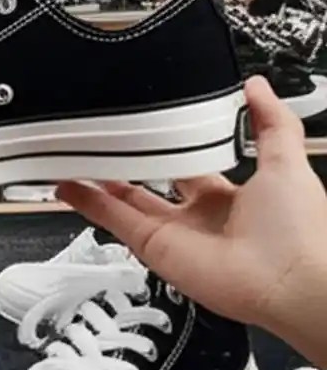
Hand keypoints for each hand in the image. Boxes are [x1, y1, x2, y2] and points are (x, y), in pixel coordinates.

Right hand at [57, 76, 326, 336]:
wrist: (294, 282)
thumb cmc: (301, 232)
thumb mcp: (287, 161)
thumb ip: (270, 122)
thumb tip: (257, 87)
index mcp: (233, 195)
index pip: (190, 164)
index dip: (167, 145)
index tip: (147, 125)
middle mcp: (199, 215)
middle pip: (150, 183)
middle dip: (126, 163)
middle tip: (101, 139)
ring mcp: (174, 233)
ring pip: (124, 202)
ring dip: (97, 182)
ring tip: (72, 157)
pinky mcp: (155, 246)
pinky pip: (113, 221)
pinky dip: (87, 203)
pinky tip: (68, 185)